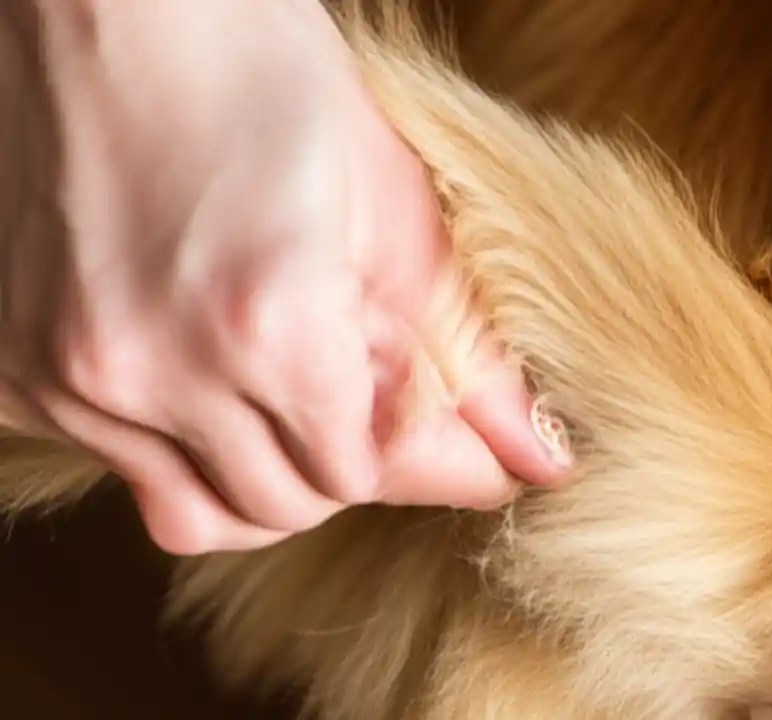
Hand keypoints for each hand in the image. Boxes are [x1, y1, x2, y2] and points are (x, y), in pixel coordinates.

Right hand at [0, 0, 572, 554]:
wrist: (104, 4)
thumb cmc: (259, 73)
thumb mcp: (391, 203)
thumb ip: (468, 352)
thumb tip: (542, 456)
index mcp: (270, 322)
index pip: (369, 473)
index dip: (430, 462)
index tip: (470, 451)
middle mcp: (155, 369)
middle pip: (290, 503)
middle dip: (350, 463)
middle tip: (373, 398)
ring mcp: (68, 377)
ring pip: (198, 512)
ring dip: (267, 474)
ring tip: (293, 395)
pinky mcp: (15, 371)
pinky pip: (121, 468)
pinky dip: (182, 445)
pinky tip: (206, 369)